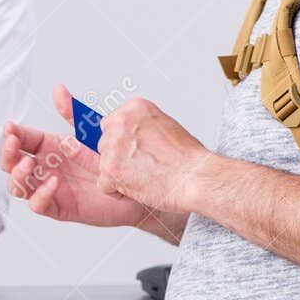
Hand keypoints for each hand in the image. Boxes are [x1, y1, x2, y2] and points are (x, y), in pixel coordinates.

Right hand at [0, 85, 149, 228]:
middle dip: (7, 153)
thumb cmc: (110, 160)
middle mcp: (44, 168)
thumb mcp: (90, 132)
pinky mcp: (59, 208)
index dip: (11, 134)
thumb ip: (72, 113)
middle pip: (11, 163)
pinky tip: (52, 183)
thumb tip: (59, 90)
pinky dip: (40, 195)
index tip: (10, 127)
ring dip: (17, 175)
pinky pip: (39, 205)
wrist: (132, 187)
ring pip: (18, 186)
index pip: (20, 140)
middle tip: (13, 143)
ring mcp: (48, 189)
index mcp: (48, 148)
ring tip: (29, 164)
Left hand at [95, 94, 208, 212]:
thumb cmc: (188, 158)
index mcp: (135, 108)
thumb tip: (129, 135)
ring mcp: (114, 145)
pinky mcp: (111, 168)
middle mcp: (121, 123)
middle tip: (142, 165)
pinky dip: (119, 191)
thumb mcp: (165, 125)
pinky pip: (104, 184)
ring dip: (119, 173)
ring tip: (144, 175)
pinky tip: (138, 187)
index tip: (135, 149)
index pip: (112, 123)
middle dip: (119, 157)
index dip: (123, 141)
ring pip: (104, 163)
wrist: (195, 178)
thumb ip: (141, 127)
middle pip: (105, 143)